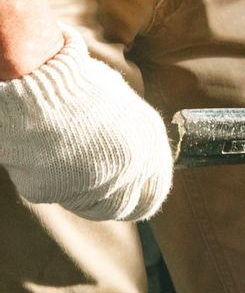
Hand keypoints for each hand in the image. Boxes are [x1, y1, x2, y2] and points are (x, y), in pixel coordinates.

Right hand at [0, 27, 173, 220]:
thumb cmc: (79, 85)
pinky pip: (56, 193)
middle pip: (124, 207)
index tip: (129, 194)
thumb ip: (131, 133)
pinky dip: (51, 181)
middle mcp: (130, 168)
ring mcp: (94, 182)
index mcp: (150, 143)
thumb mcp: (122, 103)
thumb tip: (131, 147)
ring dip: (81, 192)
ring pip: (90, 205)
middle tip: (94, 187)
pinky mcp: (57, 190)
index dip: (140, 195)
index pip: (155, 192)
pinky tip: (45, 157)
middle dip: (110, 201)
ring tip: (66, 163)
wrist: (40, 87)